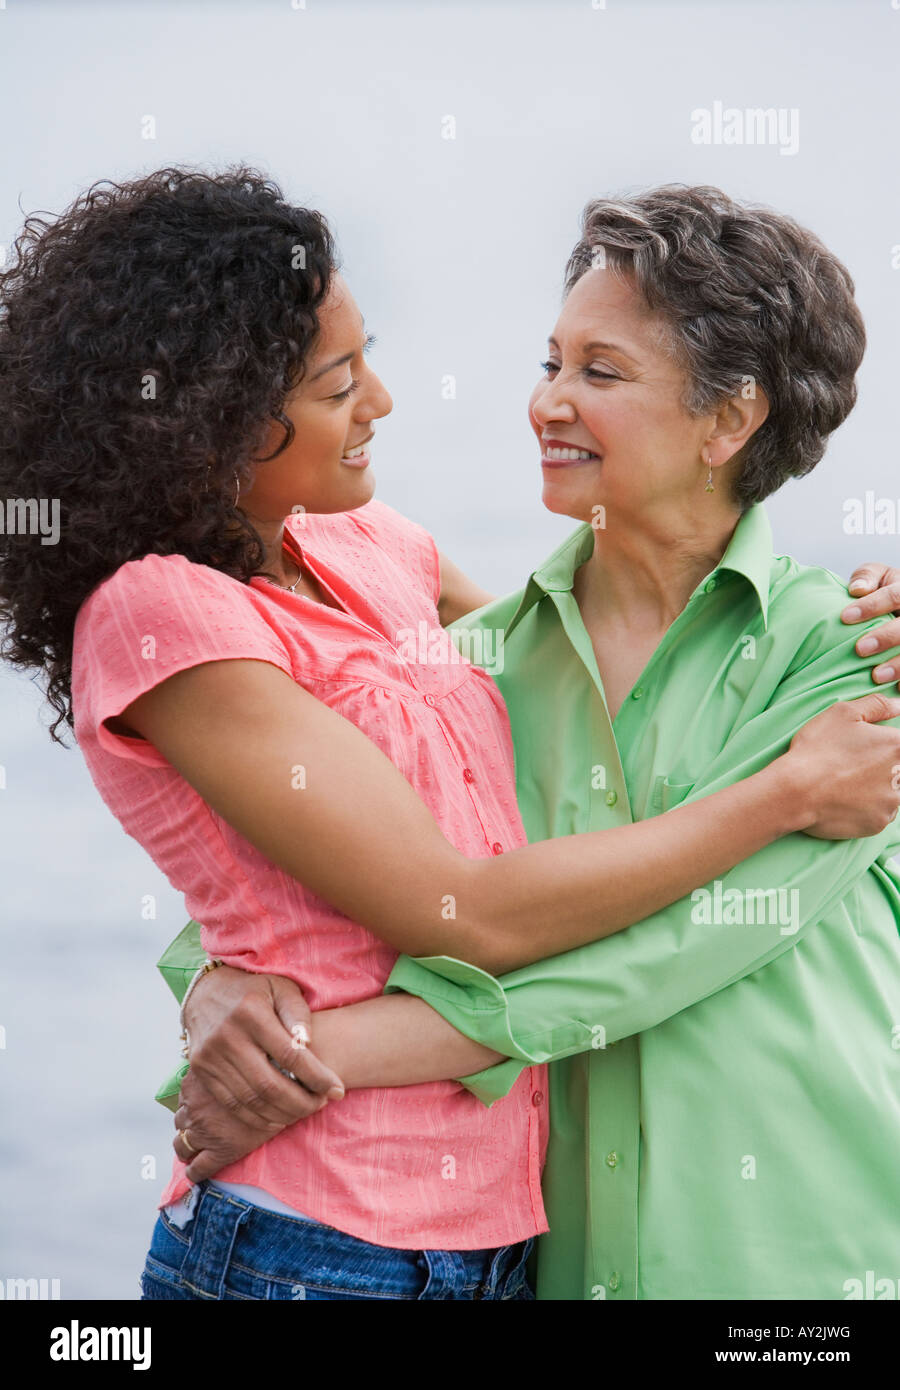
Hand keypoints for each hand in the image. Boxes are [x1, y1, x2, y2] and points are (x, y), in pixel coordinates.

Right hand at [175, 966, 344, 1170]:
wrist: (206, 992)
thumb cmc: (254, 990)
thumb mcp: (281, 988)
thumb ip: (298, 1014)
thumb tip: (309, 1045)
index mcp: (250, 1012)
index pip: (290, 1055)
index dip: (317, 1077)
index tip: (337, 1090)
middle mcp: (227, 1036)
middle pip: (269, 1086)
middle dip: (302, 1103)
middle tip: (321, 1104)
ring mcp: (210, 1057)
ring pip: (251, 1101)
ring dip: (283, 1114)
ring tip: (304, 1110)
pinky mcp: (201, 1072)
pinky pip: (233, 1105)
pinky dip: (259, 1117)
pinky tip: (279, 1115)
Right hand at [786, 692, 899, 838]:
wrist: (795, 791)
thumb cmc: (818, 749)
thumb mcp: (843, 714)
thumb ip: (877, 705)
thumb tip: (897, 705)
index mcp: (898, 746)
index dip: (885, 746)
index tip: (868, 750)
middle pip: (899, 770)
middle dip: (882, 767)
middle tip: (853, 766)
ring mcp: (891, 803)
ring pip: (892, 793)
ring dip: (877, 788)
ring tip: (848, 783)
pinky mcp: (878, 823)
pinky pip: (880, 814)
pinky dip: (866, 807)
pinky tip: (845, 798)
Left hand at [842, 563, 899, 683]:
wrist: (898, 607)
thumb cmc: (881, 590)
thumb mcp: (877, 576)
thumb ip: (867, 577)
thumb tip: (857, 589)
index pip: (895, 595)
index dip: (872, 605)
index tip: (845, 617)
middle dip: (886, 637)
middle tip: (860, 649)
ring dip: (898, 665)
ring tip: (876, 676)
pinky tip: (895, 691)